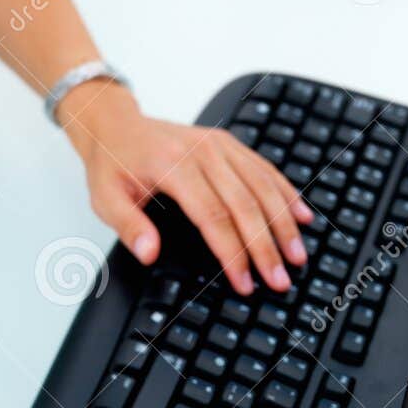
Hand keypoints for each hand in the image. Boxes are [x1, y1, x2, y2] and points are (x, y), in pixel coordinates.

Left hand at [57, 79, 312, 295]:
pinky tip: (302, 214)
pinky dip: (285, 192)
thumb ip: (128, 226)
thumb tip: (149, 254)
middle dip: (265, 246)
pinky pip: (263, 168)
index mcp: (171, 165)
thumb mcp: (105, 198)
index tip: (244, 282)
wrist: (117, 125)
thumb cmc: (113, 164)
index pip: (211, 215)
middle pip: (244, 204)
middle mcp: (201, 151)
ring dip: (283, 222)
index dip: (232, 252)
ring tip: (298, 255)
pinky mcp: (227, 142)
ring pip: (261, 185)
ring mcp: (218, 144)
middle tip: (280, 279)